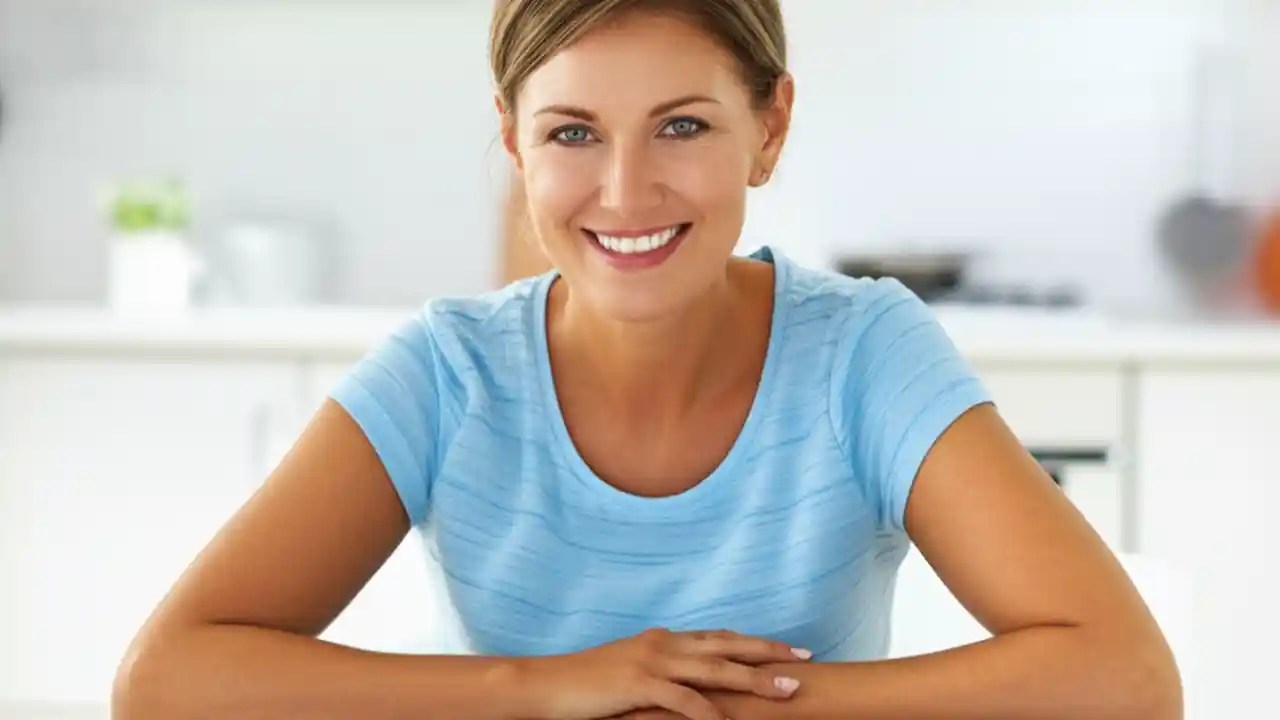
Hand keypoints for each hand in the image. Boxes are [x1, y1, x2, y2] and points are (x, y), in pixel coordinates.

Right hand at [525, 628, 809, 719]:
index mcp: (662, 640)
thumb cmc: (585, 687)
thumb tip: (687, 688)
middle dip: (768, 652)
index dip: (753, 643)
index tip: (786, 649)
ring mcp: (652, 662)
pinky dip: (711, 715)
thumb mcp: (630, 674)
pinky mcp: (640, 684)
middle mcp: (663, 644)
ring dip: (755, 681)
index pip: (718, 637)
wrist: (545, 686)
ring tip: (787, 691)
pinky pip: (686, 701)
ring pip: (716, 669)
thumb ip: (660, 676)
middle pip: (727, 645)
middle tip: (804, 660)